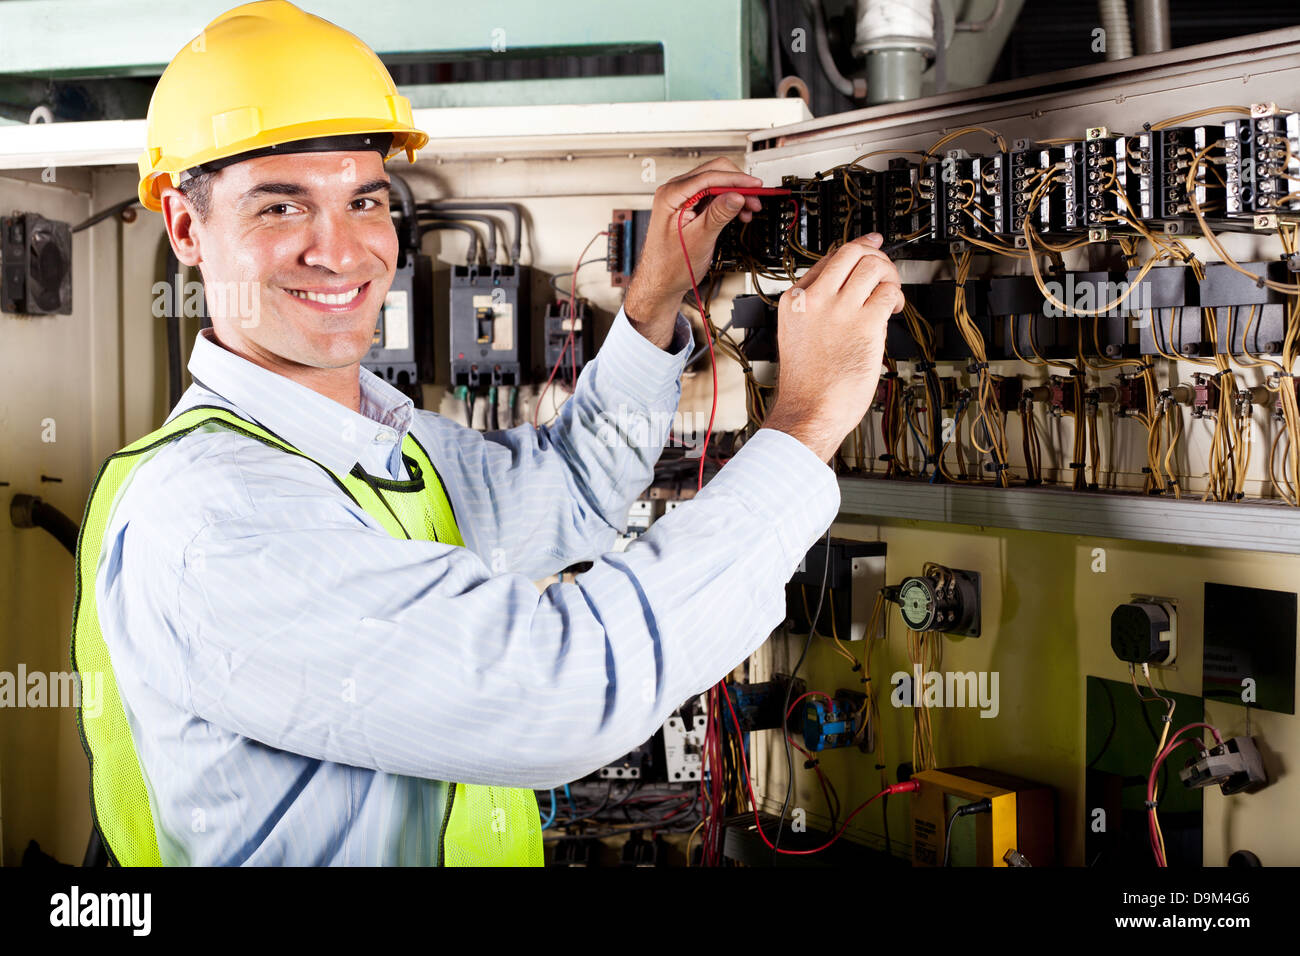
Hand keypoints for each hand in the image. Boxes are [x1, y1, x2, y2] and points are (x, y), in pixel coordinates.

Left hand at [624, 157, 766, 343]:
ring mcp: (680, 199)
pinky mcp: (688, 207)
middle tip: (756, 198)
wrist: (661, 283)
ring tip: (749, 209)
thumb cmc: (670, 267)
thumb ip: (718, 215)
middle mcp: (674, 192)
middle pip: (713, 174)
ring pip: (715, 184)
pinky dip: (727, 202)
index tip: (755, 186)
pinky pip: (712, 197)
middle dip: (737, 185)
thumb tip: (737, 196)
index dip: (736, 180)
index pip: (709, 177)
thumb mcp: (699, 240)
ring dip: (735, 194)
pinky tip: (739, 213)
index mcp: (670, 196)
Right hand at [762, 234, 905, 462]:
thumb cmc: (807, 384)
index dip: (854, 251)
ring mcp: (840, 309)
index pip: (828, 259)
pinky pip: (888, 293)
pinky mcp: (865, 323)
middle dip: (874, 254)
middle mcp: (815, 299)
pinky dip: (896, 297)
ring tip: (890, 292)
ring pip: (873, 266)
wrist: (810, 410)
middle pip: (851, 252)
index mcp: (795, 301)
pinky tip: (894, 309)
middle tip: (884, 266)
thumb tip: (852, 292)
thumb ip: (819, 310)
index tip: (868, 247)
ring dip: (889, 274)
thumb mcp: (799, 335)